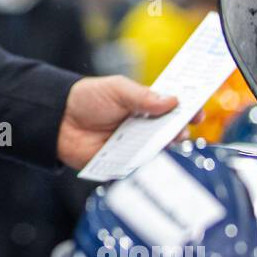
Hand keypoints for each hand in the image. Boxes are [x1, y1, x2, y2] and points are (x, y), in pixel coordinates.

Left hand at [57, 75, 177, 168]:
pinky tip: (148, 160)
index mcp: (146, 106)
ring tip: (164, 143)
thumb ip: (143, 96)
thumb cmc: (86, 99)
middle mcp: (144, 128)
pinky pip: (139, 168)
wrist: (58, 119)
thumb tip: (173, 100)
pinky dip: (145, 166)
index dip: (188, 111)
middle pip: (171, 133)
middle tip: (179, 130)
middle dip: (179, 132)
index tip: (197, 112)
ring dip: (163, 149)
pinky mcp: (122, 164)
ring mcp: (134, 147)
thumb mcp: (117, 89)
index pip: (174, 109)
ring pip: (158, 152)